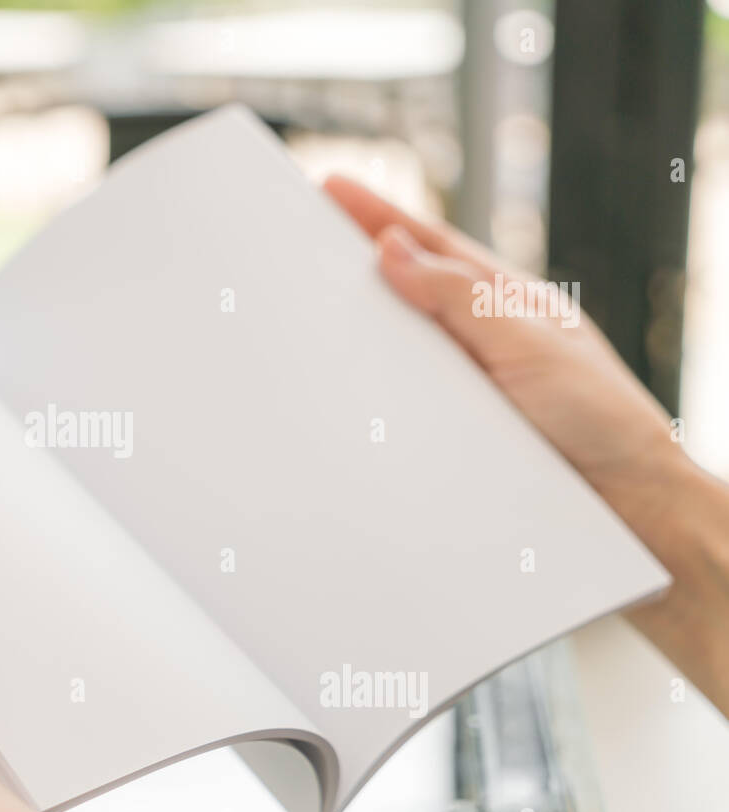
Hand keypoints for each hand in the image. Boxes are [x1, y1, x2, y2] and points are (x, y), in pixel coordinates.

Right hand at [324, 175, 688, 533]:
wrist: (628, 506)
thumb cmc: (601, 417)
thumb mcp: (528, 341)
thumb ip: (460, 296)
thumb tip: (393, 249)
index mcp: (501, 303)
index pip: (427, 247)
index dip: (377, 215)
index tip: (331, 188)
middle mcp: (478, 339)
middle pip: (404, 291)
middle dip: (353, 264)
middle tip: (300, 239)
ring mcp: (464, 385)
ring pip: (395, 350)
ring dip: (355, 334)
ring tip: (304, 311)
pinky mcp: (452, 434)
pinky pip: (396, 405)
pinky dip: (366, 395)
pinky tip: (338, 394)